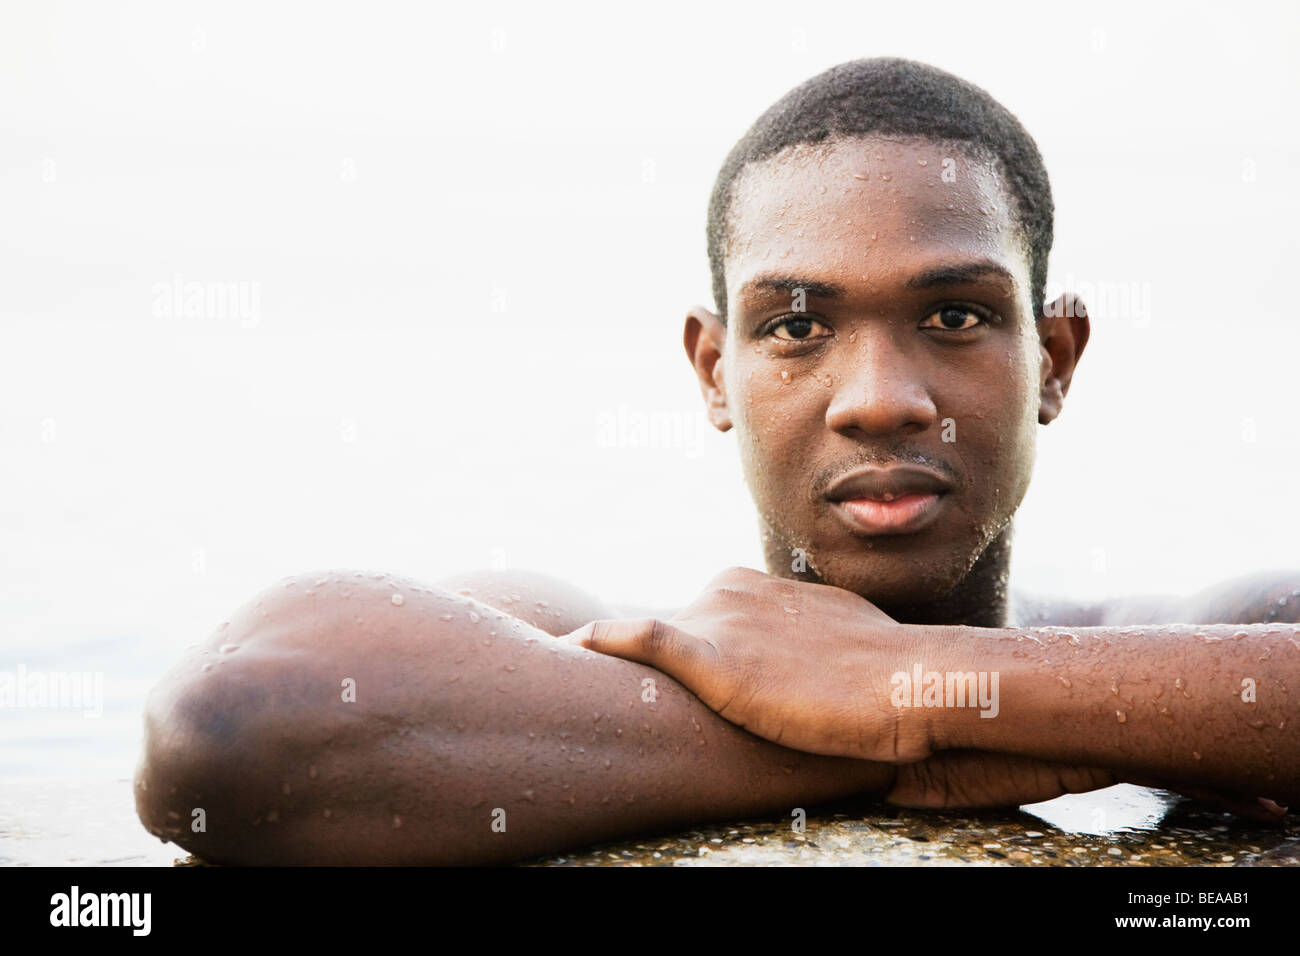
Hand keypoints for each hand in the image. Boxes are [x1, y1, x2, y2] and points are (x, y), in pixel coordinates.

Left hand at [564, 565, 934, 762]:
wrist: (908, 681)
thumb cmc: (877, 668)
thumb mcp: (828, 635)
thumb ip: (791, 640)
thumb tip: (791, 663)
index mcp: (750, 585)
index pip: (694, 628)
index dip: (682, 665)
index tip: (668, 693)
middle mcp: (727, 591)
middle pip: (669, 642)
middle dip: (655, 676)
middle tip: (621, 712)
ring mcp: (719, 619)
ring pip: (647, 650)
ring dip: (624, 672)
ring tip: (600, 706)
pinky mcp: (713, 656)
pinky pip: (639, 638)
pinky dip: (601, 641)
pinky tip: (570, 648)